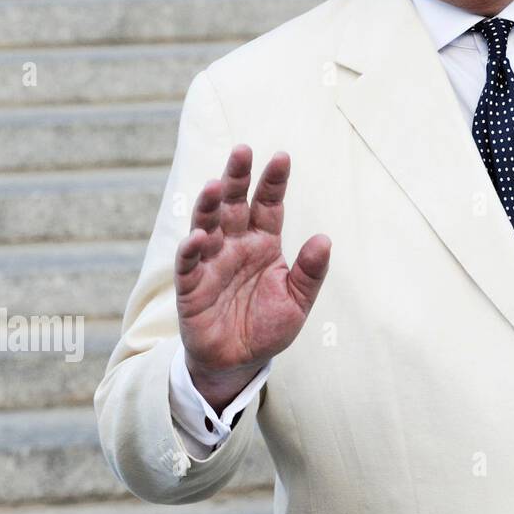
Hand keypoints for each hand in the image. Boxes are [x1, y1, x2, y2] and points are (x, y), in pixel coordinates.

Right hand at [175, 145, 330, 408]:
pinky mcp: (191, 288)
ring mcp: (211, 263)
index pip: (268, 205)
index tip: (282, 157)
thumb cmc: (268, 326)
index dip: (273, 182)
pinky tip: (198, 237)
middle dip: (236, 178)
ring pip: (207, 226)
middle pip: (233, 204)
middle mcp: (235, 246)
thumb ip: (310, 272)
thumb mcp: (298, 300)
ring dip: (208, 206)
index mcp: (263, 243)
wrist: (240, 363)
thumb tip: (325, 239)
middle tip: (242, 150)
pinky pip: (188, 265)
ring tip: (214, 186)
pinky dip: (191, 250)